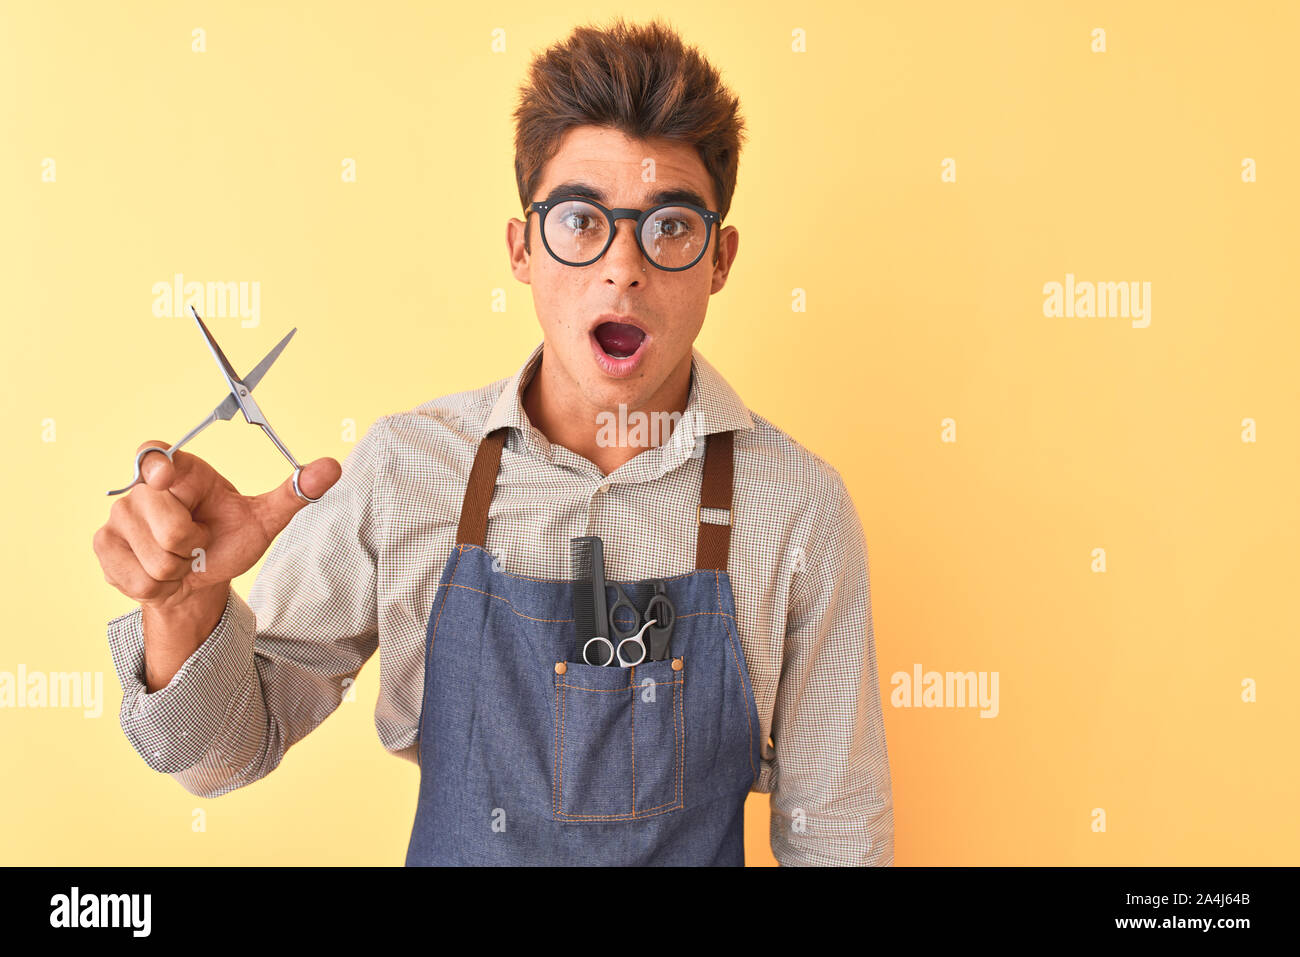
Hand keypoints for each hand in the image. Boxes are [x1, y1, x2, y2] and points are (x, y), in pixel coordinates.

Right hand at [93, 439, 341, 611]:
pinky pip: (137, 580)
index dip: (157, 464)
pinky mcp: (103, 547)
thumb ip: (294, 493)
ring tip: (180, 558)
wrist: (198, 580)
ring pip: (154, 560)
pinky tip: (161, 574)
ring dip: (176, 570)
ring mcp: (117, 517)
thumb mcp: (263, 519)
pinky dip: (158, 587)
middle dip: (192, 546)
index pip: (155, 454)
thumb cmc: (227, 539)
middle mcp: (142, 489)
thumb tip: (332, 466)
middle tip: (197, 542)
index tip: (166, 477)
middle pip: (168, 527)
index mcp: (181, 471)